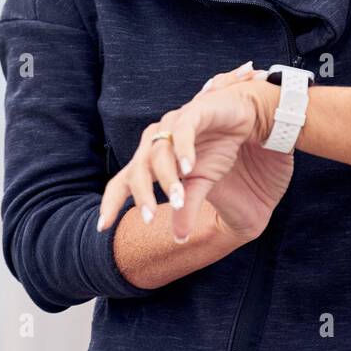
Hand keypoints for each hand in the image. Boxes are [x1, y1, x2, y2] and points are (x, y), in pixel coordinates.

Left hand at [96, 60, 289, 244]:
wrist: (248, 119)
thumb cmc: (220, 148)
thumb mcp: (202, 184)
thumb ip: (188, 207)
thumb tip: (179, 239)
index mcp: (152, 159)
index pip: (124, 180)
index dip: (111, 202)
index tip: (103, 227)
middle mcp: (156, 141)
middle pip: (137, 169)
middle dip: (142, 195)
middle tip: (150, 219)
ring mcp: (172, 124)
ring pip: (158, 152)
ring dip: (167, 178)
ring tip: (178, 199)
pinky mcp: (194, 112)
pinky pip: (183, 131)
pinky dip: (183, 150)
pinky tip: (189, 169)